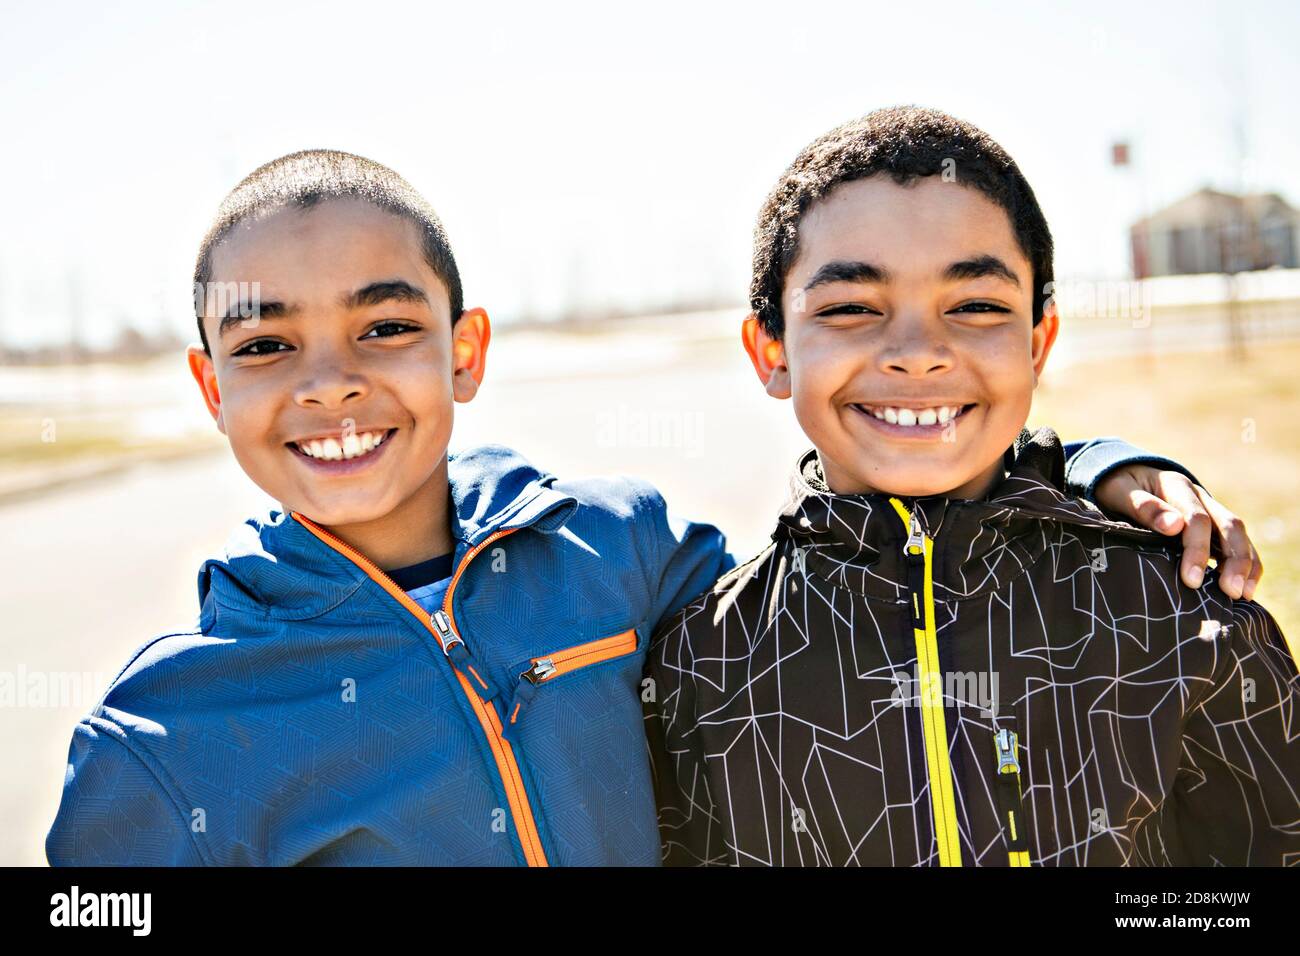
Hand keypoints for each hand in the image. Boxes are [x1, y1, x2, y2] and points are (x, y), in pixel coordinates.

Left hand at [1093, 466, 1261, 599]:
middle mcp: (1201, 498)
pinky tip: (1245, 590)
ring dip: (1246, 565)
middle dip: (1234, 560)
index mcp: (1177, 487)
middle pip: (1229, 526)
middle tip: (1231, 591)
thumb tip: (1174, 525)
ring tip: (1243, 595)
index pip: (1196, 519)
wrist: (1125, 478)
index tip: (1191, 580)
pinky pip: (1239, 544)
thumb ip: (1143, 506)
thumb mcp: (1120, 491)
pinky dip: (1247, 565)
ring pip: (1239, 536)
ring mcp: (1211, 512)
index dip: (1197, 549)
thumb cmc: (1119, 489)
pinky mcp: (1214, 527)